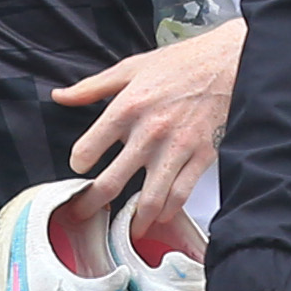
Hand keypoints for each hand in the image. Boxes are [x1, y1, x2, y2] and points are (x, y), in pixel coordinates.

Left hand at [50, 17, 245, 218]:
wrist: (229, 62)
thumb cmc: (182, 64)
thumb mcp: (131, 68)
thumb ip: (92, 87)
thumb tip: (60, 96)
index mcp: (127, 107)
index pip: (87, 149)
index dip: (79, 162)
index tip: (81, 167)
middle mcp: (149, 132)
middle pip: (112, 182)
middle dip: (92, 204)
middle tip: (84, 212)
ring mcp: (177, 148)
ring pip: (150, 198)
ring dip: (136, 220)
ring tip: (128, 228)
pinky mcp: (202, 156)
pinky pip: (181, 194)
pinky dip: (169, 211)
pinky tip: (161, 215)